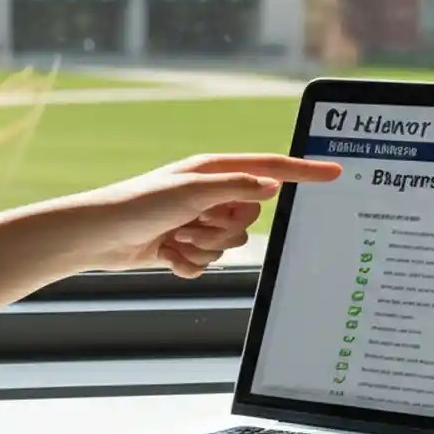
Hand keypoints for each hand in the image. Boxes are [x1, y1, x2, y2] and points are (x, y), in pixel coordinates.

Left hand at [0, 154, 341, 305]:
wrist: (96, 237)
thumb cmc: (136, 204)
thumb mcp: (190, 192)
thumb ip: (234, 188)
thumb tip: (272, 185)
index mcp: (215, 170)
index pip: (271, 168)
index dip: (304, 171)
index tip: (336, 173)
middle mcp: (211, 193)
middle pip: (252, 217)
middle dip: (224, 228)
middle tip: (191, 224)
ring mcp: (199, 220)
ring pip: (232, 245)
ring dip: (203, 248)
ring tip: (173, 238)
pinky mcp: (187, 246)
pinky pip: (210, 264)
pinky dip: (189, 264)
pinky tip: (164, 254)